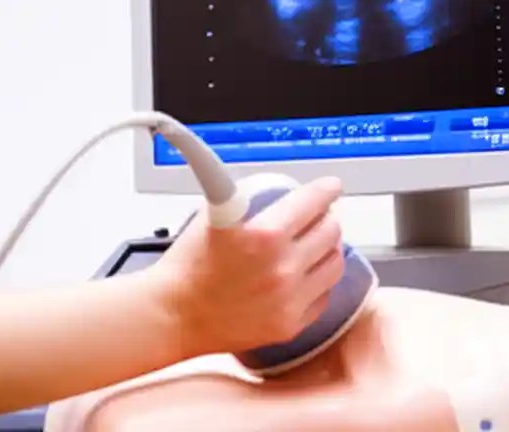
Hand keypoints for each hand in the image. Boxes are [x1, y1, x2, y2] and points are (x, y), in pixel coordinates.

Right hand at [145, 176, 345, 358]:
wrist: (174, 314)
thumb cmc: (187, 266)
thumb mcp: (213, 215)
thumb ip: (248, 198)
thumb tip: (273, 184)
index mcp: (264, 235)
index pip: (313, 202)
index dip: (326, 190)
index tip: (330, 187)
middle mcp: (282, 268)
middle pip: (331, 231)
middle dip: (325, 219)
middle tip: (315, 218)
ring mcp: (289, 300)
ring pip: (334, 264)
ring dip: (326, 250)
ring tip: (313, 246)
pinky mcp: (290, 324)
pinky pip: (323, 296)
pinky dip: (317, 282)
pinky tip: (302, 276)